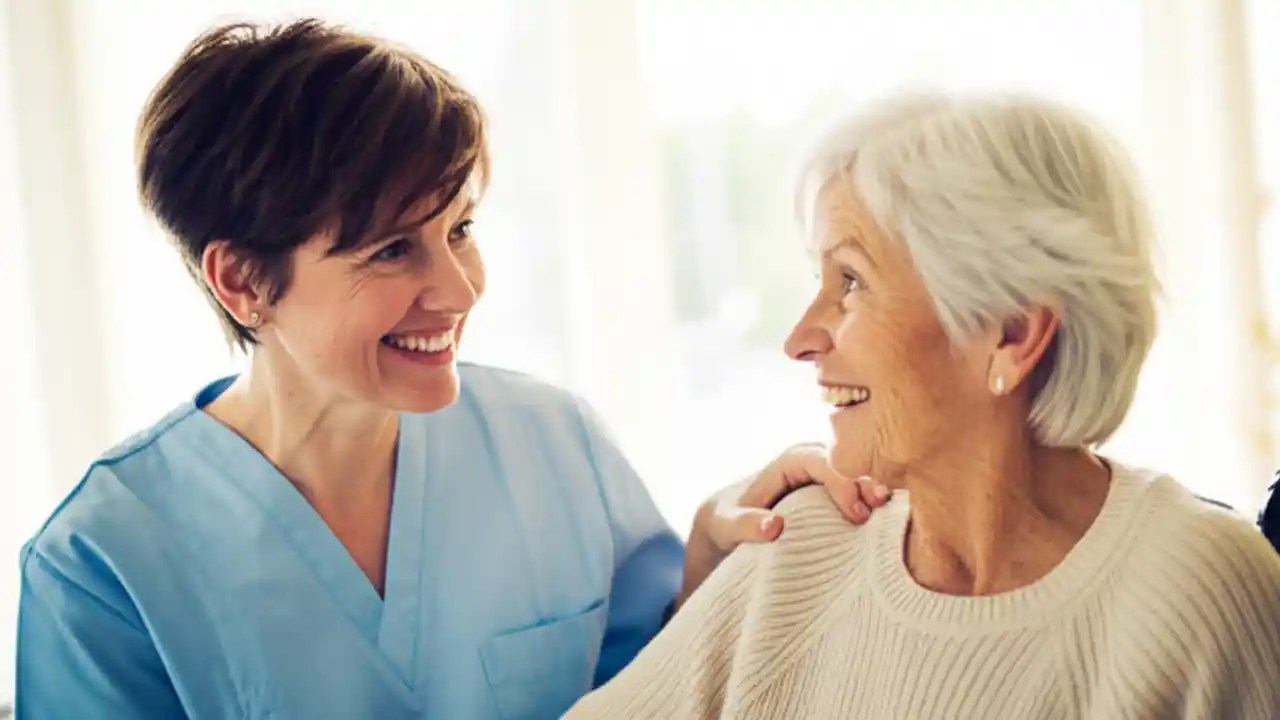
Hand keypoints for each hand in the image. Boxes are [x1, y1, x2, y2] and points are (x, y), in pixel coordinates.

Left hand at [678, 443, 889, 606]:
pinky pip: (858, 494)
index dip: (840, 482)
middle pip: (846, 465)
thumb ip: (745, 525)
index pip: (821, 462)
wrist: (730, 525)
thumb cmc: (728, 522)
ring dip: (874, 491)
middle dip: (864, 482)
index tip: (855, 512)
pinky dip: (873, 505)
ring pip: (857, 477)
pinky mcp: (837, 495)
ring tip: (890, 508)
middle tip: (880, 505)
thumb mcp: (727, 526)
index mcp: (789, 461)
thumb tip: (775, 526)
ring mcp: (829, 478)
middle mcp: (814, 463)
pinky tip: (891, 520)